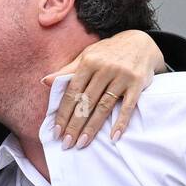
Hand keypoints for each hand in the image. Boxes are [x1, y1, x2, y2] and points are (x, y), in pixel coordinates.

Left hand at [42, 29, 162, 148]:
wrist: (141, 42)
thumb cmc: (108, 53)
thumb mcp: (87, 56)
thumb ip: (67, 71)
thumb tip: (44, 81)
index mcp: (89, 62)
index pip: (73, 92)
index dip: (64, 113)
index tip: (56, 131)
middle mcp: (105, 68)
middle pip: (87, 102)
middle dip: (75, 125)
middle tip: (67, 144)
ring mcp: (122, 76)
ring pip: (104, 106)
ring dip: (92, 127)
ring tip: (82, 143)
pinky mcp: (138, 83)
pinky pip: (128, 106)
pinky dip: (121, 122)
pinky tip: (113, 137)